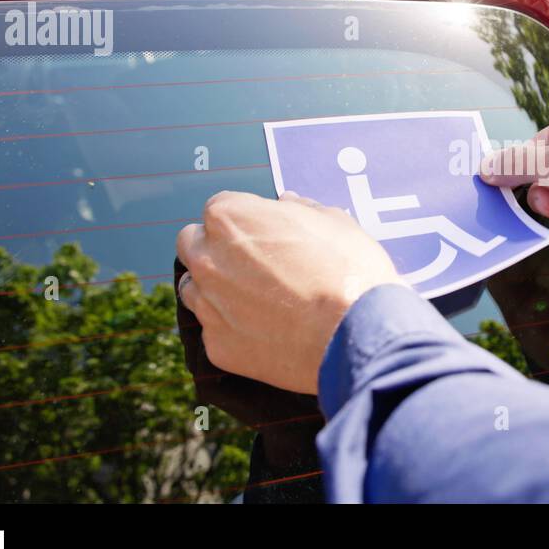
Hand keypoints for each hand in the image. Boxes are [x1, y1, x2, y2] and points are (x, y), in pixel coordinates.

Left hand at [175, 191, 403, 393]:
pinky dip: (233, 328)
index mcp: (231, 217)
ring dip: (216, 288)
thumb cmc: (349, 270)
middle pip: (192, 244)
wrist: (356, 333)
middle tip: (254, 263)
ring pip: (194, 288)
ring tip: (258, 299)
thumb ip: (301, 209)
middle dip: (216, 249)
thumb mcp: (335, 223)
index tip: (265, 233)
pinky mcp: (217, 345)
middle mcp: (207, 258)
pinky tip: (266, 331)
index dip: (245, 219)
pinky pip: (215, 330)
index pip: (219, 207)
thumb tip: (287, 203)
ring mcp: (208, 304)